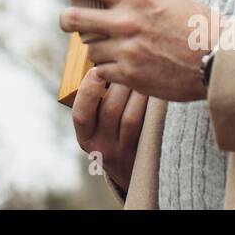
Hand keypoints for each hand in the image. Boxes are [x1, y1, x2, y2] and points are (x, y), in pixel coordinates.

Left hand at [54, 0, 220, 101]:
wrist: (220, 63)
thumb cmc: (200, 25)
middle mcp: (127, 23)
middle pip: (74, 18)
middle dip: (65, 18)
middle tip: (66, 18)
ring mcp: (127, 51)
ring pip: (89, 47)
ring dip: (93, 45)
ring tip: (107, 44)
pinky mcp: (130, 76)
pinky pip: (102, 70)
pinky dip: (106, 67)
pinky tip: (117, 63)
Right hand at [71, 67, 146, 193]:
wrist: (132, 171)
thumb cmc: (111, 136)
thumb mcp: (96, 126)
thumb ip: (95, 102)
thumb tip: (102, 64)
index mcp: (85, 137)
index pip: (81, 115)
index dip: (88, 90)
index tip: (96, 70)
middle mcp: (101, 148)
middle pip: (109, 110)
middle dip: (118, 83)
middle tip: (127, 63)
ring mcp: (123, 152)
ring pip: (129, 116)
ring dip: (136, 91)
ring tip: (142, 73)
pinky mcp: (142, 152)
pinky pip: (145, 124)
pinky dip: (148, 104)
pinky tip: (153, 90)